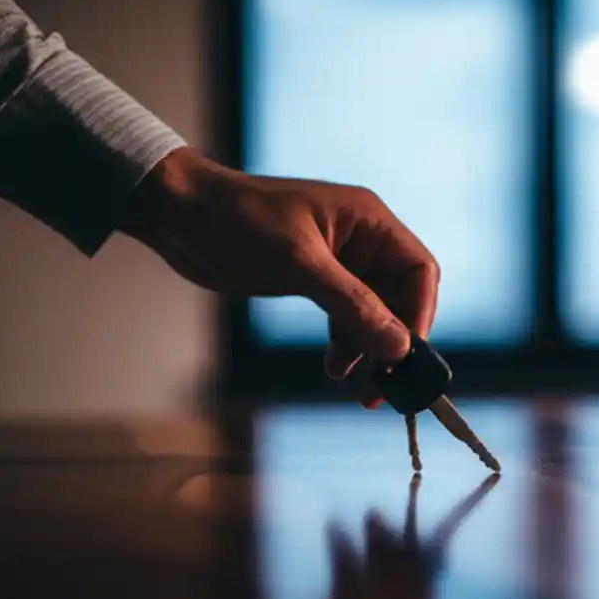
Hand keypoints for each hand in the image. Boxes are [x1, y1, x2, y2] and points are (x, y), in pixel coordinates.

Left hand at [123, 148, 438, 400]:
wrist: (179, 213)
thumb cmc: (238, 221)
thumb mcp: (299, 264)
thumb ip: (352, 305)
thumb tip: (398, 345)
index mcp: (368, 221)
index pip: (419, 271)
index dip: (420, 315)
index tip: (409, 356)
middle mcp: (361, 239)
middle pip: (400, 297)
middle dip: (394, 341)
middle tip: (386, 385)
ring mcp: (338, 260)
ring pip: (373, 312)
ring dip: (368, 348)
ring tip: (356, 385)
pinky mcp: (313, 278)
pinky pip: (345, 315)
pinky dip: (345, 343)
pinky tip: (335, 366)